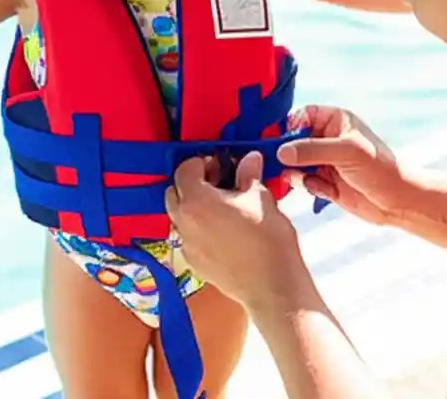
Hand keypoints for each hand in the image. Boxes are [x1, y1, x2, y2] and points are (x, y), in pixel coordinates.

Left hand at [166, 152, 310, 307]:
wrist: (272, 285)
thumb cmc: (267, 242)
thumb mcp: (260, 198)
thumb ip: (249, 175)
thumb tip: (249, 161)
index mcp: (196, 202)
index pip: (185, 170)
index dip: (201, 162)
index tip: (218, 164)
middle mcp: (185, 223)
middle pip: (175, 193)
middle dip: (192, 183)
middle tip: (218, 181)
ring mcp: (187, 245)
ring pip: (180, 217)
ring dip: (195, 207)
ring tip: (222, 206)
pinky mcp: (195, 263)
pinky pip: (189, 238)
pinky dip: (199, 229)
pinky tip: (223, 230)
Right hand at [278, 105, 404, 225]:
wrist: (397, 201)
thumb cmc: (379, 168)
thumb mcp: (346, 152)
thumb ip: (312, 150)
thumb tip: (281, 152)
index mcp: (336, 120)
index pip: (303, 115)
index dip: (290, 126)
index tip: (279, 142)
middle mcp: (328, 139)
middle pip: (294, 140)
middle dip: (287, 153)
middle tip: (279, 164)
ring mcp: (325, 161)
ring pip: (295, 163)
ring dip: (295, 172)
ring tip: (303, 179)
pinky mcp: (324, 183)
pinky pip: (303, 181)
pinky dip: (306, 186)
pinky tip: (322, 190)